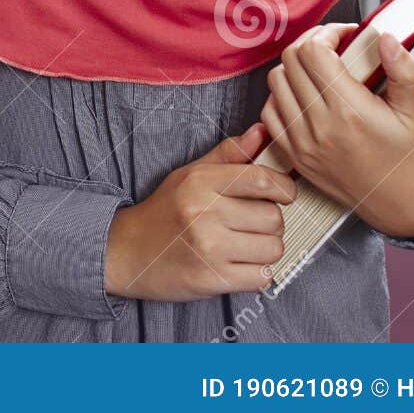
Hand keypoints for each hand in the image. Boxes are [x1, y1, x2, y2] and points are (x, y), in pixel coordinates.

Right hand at [103, 122, 296, 301]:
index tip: (285, 193)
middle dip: (273, 220)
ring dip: (268, 248)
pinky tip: (243, 264)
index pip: (262, 179)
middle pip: (273, 217)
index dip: (284, 187)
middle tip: (256, 222)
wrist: (128, 252)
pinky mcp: (212, 280)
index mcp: (201, 182)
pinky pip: (261, 278)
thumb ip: (229, 153)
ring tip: (249, 244)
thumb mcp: (191, 173)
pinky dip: (258, 273)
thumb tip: (262, 131)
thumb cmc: (165, 210)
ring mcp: (209, 249)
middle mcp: (205, 213)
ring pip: (272, 248)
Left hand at [259, 24, 413, 239]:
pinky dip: (281, 97)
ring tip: (320, 69)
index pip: (313, 52)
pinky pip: (270, 114)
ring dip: (294, 67)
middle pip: (291, 61)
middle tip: (333, 46)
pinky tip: (304, 94)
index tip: (346, 36)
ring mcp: (304, 145)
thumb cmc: (412, 161)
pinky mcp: (297, 158)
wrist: (407, 208)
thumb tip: (387, 39)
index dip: (328, 33)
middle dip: (311, 43)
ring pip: (276, 83)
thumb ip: (403, 70)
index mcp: (350, 112)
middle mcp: (321, 128)